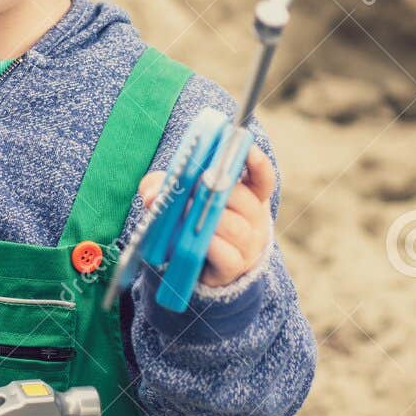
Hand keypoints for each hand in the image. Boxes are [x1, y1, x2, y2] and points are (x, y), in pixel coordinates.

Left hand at [136, 143, 275, 288]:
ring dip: (210, 217)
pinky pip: (226, 254)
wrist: (196, 264)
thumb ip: (163, 187)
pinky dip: (209, 244)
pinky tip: (194, 238)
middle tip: (197, 182)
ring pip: (236, 227)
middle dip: (218, 189)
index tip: (247, 148)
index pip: (262, 178)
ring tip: (188, 211)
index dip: (257, 163)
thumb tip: (153, 195)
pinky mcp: (235, 266)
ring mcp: (248, 244)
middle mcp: (254, 219)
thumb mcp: (178, 198)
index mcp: (249, 196)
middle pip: (244, 200)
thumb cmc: (192, 221)